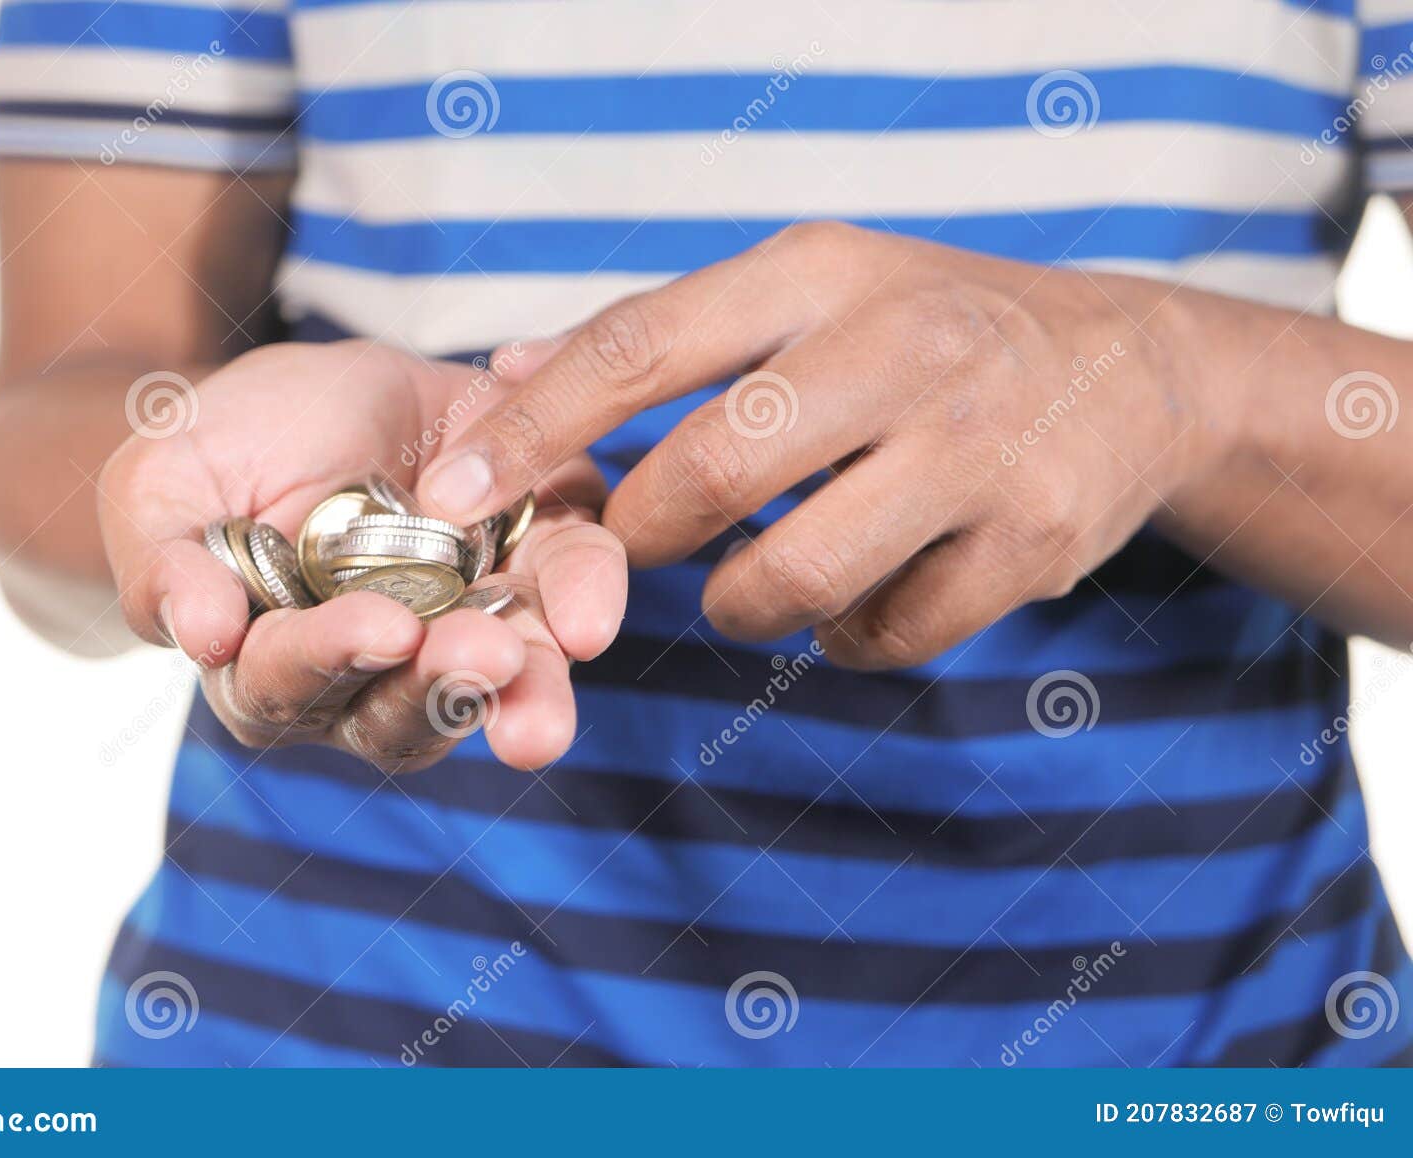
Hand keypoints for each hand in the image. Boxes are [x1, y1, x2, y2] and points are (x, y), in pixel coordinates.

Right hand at [97, 340, 625, 768]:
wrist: (311, 392)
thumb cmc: (218, 454)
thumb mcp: (159, 488)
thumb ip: (164, 563)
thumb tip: (198, 634)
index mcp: (273, 669)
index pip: (292, 689)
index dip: (331, 660)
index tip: (377, 627)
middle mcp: (376, 674)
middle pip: (409, 712)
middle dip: (448, 685)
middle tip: (484, 653)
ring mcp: (462, 626)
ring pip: (502, 679)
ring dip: (534, 678)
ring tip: (557, 648)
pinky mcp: (530, 568)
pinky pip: (566, 595)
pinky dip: (583, 598)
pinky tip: (590, 609)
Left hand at [413, 223, 1225, 668]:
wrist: (1133, 369)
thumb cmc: (928, 330)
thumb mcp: (807, 290)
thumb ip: (658, 336)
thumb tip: (500, 373)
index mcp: (820, 274)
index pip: (638, 347)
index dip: (530, 429)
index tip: (447, 496)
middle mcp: (901, 348)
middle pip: (708, 475)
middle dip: (648, 533)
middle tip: (648, 541)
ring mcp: (976, 449)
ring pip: (791, 577)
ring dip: (743, 604)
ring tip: (757, 579)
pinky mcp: (1032, 544)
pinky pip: (884, 635)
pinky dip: (843, 637)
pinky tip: (859, 594)